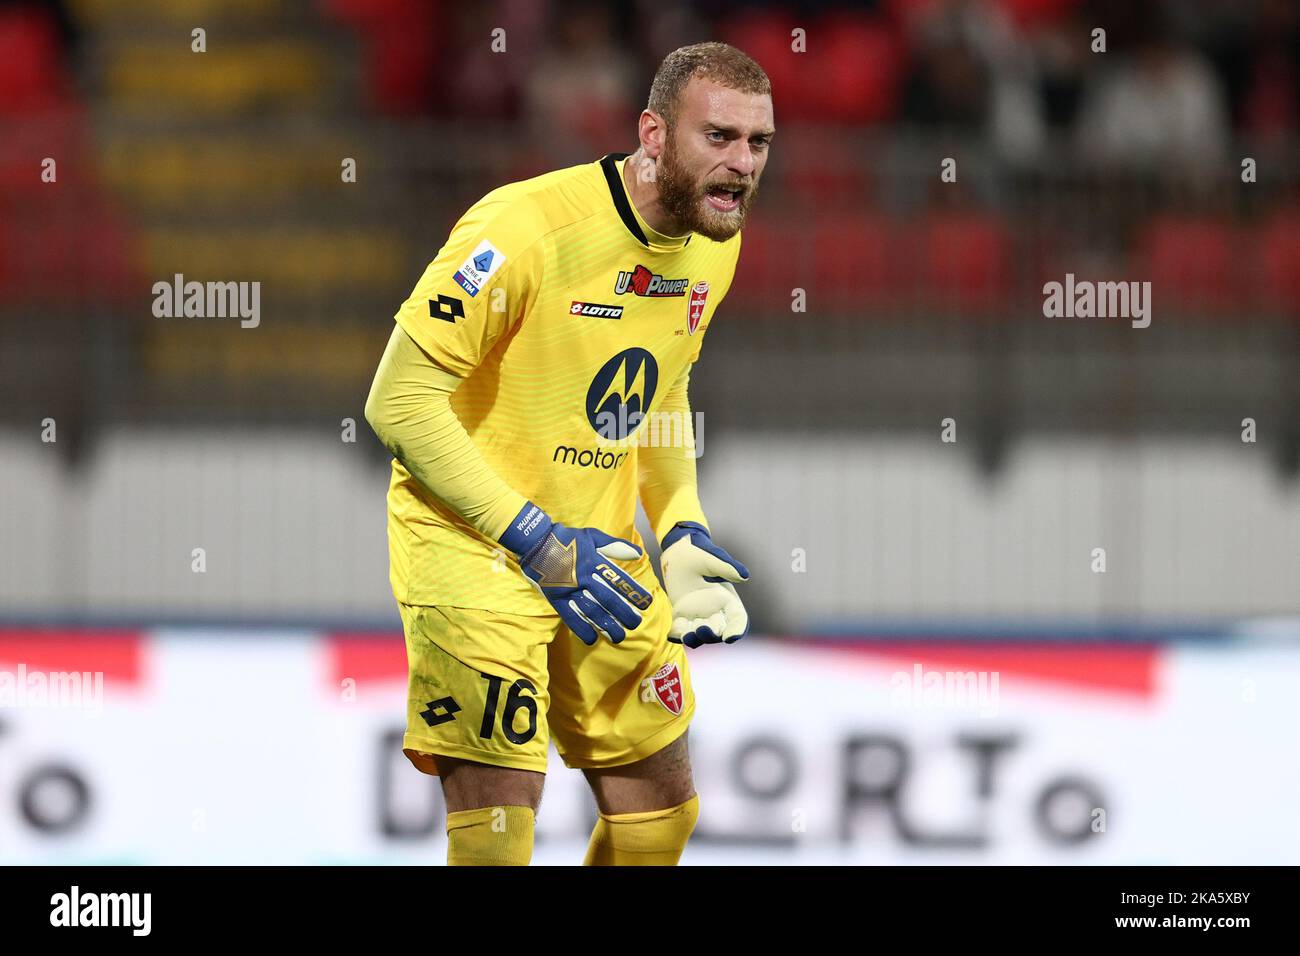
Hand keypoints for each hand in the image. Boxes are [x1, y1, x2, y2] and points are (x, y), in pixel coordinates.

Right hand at [501, 502, 652, 645]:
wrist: (535, 541)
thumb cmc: (567, 538)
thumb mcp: (592, 536)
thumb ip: (615, 546)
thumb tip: (637, 553)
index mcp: (594, 561)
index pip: (618, 579)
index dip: (633, 592)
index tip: (646, 603)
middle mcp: (583, 577)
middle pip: (608, 599)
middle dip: (623, 613)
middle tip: (635, 624)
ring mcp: (569, 589)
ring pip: (591, 611)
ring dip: (606, 625)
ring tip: (618, 637)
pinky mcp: (556, 598)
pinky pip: (570, 616)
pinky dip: (581, 629)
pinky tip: (592, 639)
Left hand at [659, 522, 748, 647]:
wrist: (676, 553)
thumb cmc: (697, 552)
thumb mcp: (711, 557)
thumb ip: (726, 567)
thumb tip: (744, 576)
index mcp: (727, 598)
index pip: (737, 619)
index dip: (737, 630)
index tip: (729, 638)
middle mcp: (715, 610)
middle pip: (719, 631)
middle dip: (711, 635)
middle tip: (700, 629)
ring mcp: (699, 614)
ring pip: (700, 635)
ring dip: (694, 639)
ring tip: (685, 636)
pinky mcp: (683, 615)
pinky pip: (682, 630)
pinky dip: (678, 634)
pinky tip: (671, 634)